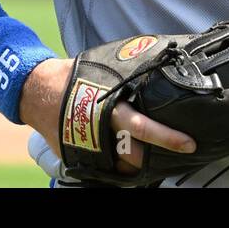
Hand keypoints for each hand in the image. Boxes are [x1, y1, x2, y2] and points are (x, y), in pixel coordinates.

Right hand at [20, 57, 196, 175]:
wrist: (39, 92)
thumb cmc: (78, 75)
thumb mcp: (109, 68)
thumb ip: (134, 72)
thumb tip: (167, 59)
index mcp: (110, 108)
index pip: (142, 128)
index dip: (168, 138)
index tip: (189, 143)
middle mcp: (101, 131)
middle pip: (135, 156)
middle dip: (156, 158)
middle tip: (176, 152)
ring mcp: (89, 148)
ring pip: (123, 167)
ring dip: (139, 163)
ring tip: (156, 156)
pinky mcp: (79, 158)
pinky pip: (108, 168)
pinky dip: (121, 164)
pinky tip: (131, 157)